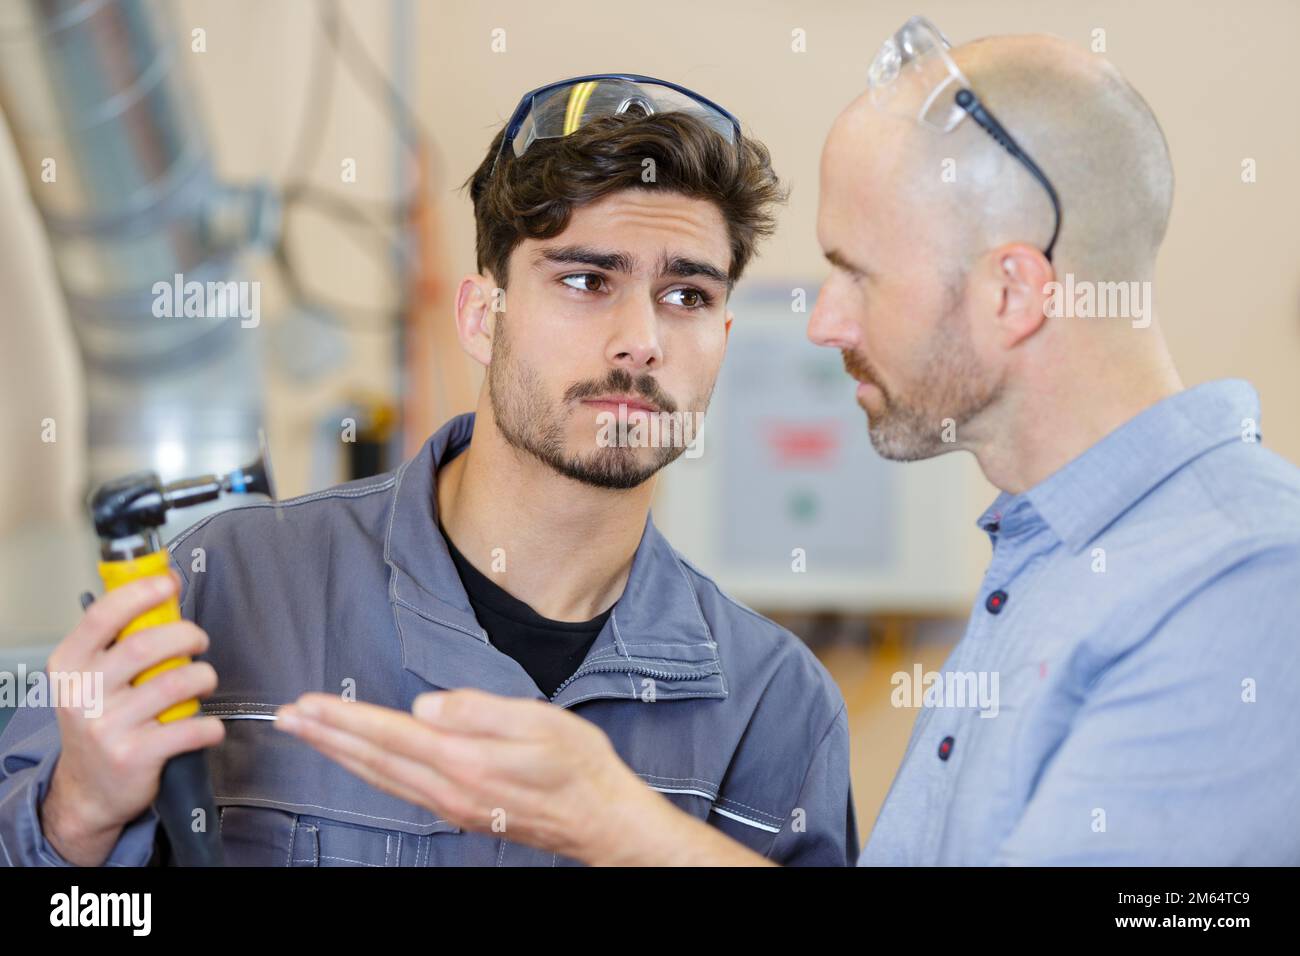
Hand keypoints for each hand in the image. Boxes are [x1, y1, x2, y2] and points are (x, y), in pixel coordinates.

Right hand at [40, 573, 223, 865]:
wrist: (88, 790)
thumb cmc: (101, 721)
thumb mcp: (91, 678)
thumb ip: (117, 640)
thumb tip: (161, 589)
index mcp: (69, 667)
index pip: (101, 617)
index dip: (139, 594)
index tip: (168, 583)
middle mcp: (82, 695)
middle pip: (144, 646)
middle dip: (186, 635)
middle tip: (199, 641)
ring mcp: (106, 728)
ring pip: (174, 684)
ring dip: (203, 677)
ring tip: (204, 680)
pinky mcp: (133, 756)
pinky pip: (189, 728)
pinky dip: (210, 725)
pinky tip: (209, 726)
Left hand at [276, 689, 767, 864]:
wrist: (602, 821)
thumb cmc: (579, 768)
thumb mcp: (540, 722)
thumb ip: (480, 711)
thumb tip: (427, 704)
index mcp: (465, 761)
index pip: (390, 733)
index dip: (344, 718)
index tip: (308, 703)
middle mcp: (449, 788)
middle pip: (373, 758)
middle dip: (326, 736)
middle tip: (286, 717)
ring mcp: (451, 805)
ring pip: (380, 777)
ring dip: (340, 753)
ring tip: (310, 733)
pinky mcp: (459, 811)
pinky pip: (398, 789)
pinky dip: (368, 771)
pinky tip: (360, 761)